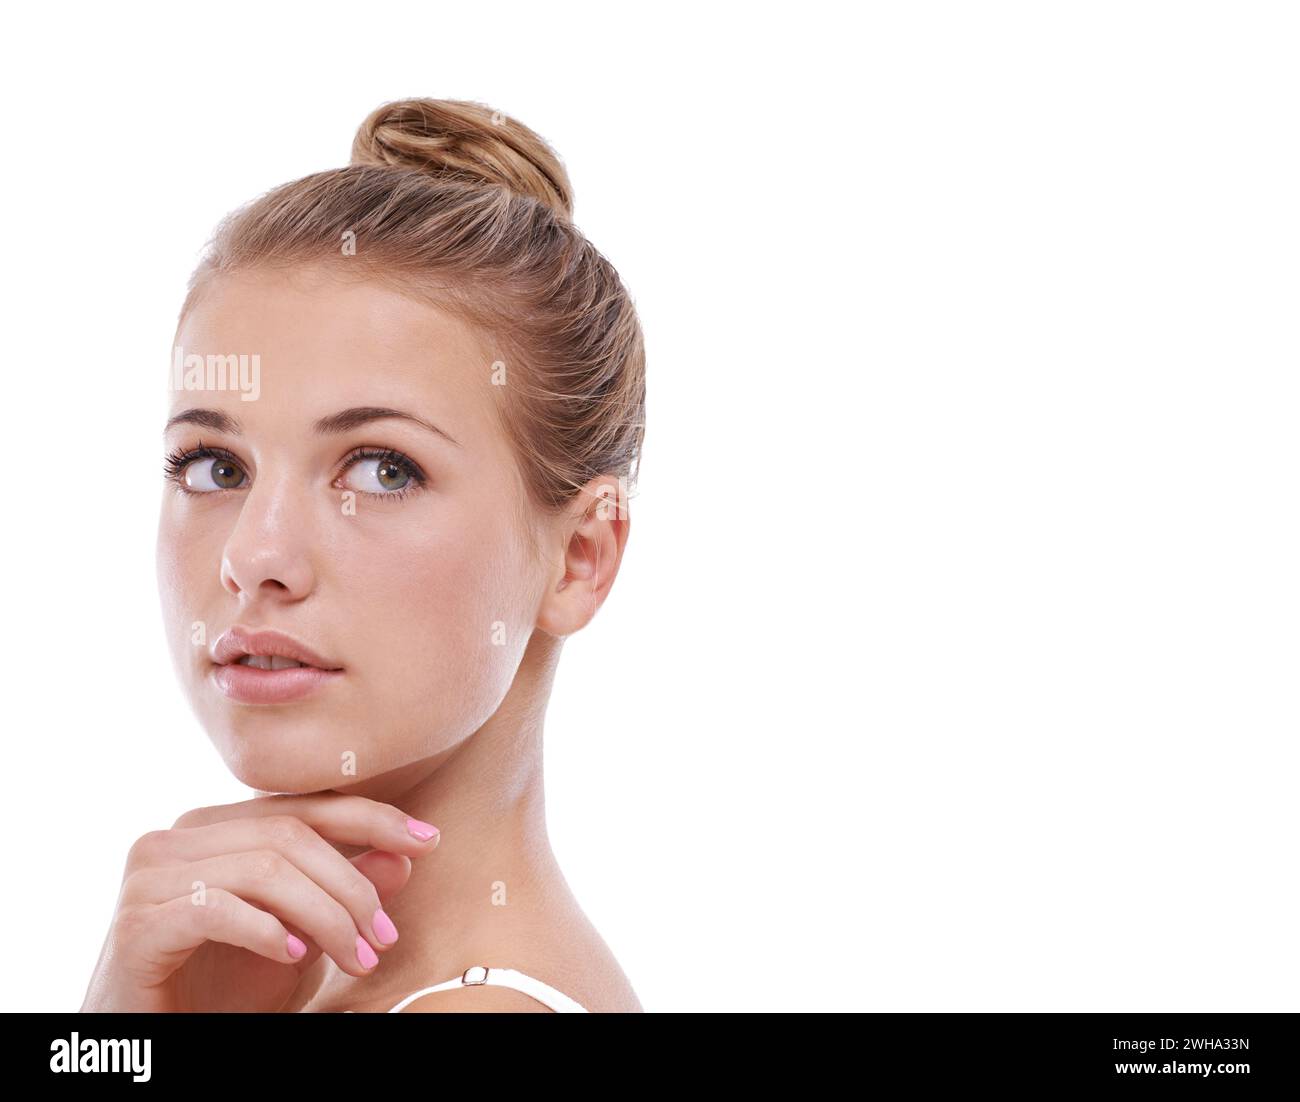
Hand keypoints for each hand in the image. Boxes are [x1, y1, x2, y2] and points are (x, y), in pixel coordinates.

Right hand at [79, 793, 440, 1012]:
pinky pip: (216, 909)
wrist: (152, 1040)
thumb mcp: (302, 936)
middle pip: (290, 835)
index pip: (305, 806)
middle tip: (384, 937)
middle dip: (352, 885)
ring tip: (356, 957)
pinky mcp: (137, 921)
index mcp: (216, 825)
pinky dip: (266, 931)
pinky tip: (294, 956)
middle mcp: (178, 836)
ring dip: (324, 916)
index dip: (371, 818)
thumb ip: (342, 892)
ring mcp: (151, 874)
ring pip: (263, 868)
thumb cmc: (223, 988)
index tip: (429, 840)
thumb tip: (402, 854)